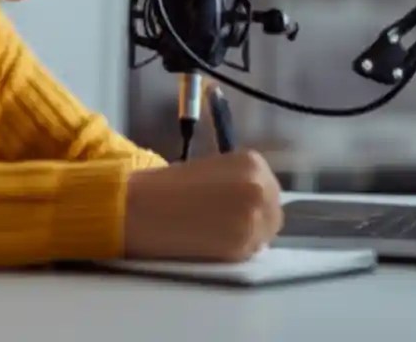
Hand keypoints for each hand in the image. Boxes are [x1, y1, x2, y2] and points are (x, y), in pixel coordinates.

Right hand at [123, 149, 282, 261]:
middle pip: (273, 215)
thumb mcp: (216, 172)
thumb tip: (255, 209)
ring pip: (263, 237)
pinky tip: (210, 243)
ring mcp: (254, 215)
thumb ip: (241, 185)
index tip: (234, 212)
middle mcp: (260, 186)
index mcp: (253, 163)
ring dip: (245, 239)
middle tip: (224, 228)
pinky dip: (234, 253)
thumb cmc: (169, 187)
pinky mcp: (242, 243)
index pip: (271, 192)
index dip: (254, 205)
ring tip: (214, 235)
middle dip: (255, 223)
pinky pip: (248, 253)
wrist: (142, 205)